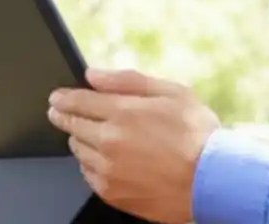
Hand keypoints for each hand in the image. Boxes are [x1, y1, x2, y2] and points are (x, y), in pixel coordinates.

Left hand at [48, 68, 220, 223]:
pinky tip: (106, 159)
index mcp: (122, 113)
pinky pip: (88, 175)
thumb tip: (93, 75)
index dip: (62, 98)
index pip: (77, 102)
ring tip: (91, 134)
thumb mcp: (171, 93)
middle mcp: (109, 142)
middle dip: (63, 115)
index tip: (56, 97)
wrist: (212, 181)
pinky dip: (91, 164)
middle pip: (72, 125)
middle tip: (60, 111)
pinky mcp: (112, 192)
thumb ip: (128, 81)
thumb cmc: (198, 135)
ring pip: (78, 150)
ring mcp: (109, 170)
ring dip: (80, 139)